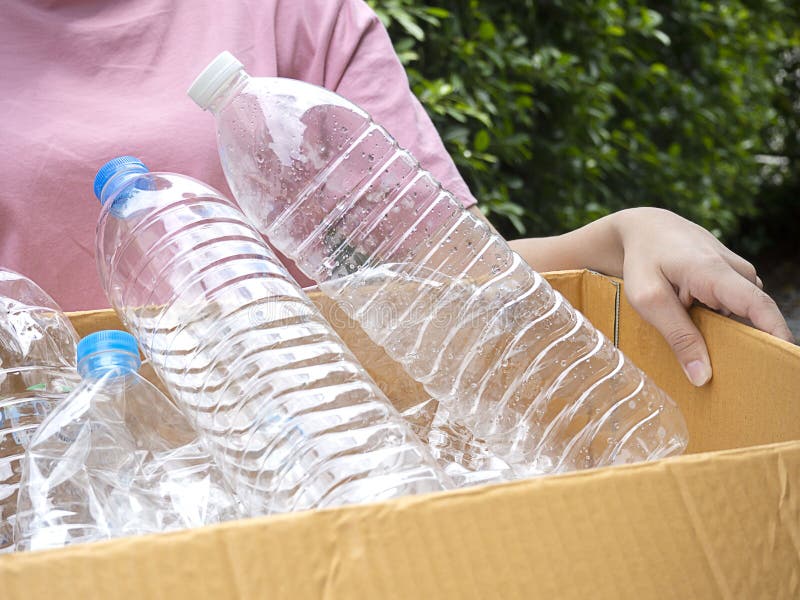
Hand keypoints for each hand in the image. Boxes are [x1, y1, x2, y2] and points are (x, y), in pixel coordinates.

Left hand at [502, 206, 793, 386]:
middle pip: (757, 316)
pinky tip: (712, 343)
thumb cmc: (643, 262)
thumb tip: (703, 377)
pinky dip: (728, 326)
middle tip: (742, 382)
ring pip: (747, 315)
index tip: (783, 363)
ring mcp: (738, 274)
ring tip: (724, 368)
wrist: (646, 228)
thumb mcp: (648, 300)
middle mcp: (736, 271)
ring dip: (737, 338)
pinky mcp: (734, 280)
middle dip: (754, 348)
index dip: (775, 335)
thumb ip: (677, 336)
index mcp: (715, 272)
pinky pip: (739, 309)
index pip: (758, 306)